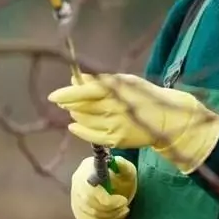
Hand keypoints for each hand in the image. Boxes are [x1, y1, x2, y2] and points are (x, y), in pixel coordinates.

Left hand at [48, 73, 218, 173]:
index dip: (66, 94)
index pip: (85, 91)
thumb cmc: (143, 95)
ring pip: (84, 120)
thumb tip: (77, 78)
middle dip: (70, 104)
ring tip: (77, 110)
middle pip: (82, 107)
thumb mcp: (125, 82)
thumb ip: (101, 81)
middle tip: (66, 101)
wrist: (166, 118)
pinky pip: (90, 136)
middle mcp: (114, 108)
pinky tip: (75, 125)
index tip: (52, 96)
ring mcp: (114, 125)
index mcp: (117, 90)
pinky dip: (80, 130)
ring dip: (76, 114)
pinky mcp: (116, 140)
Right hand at [70, 155, 136, 218]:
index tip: (124, 201)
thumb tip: (117, 162)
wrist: (112, 178)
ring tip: (122, 211)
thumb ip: (123, 165)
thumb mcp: (125, 168)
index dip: (109, 201)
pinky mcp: (76, 206)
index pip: (92, 191)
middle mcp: (77, 182)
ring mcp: (75, 195)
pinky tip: (113, 216)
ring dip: (109, 217)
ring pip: (89, 214)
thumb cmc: (119, 173)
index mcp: (88, 169)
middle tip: (125, 208)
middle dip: (111, 210)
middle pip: (90, 204)